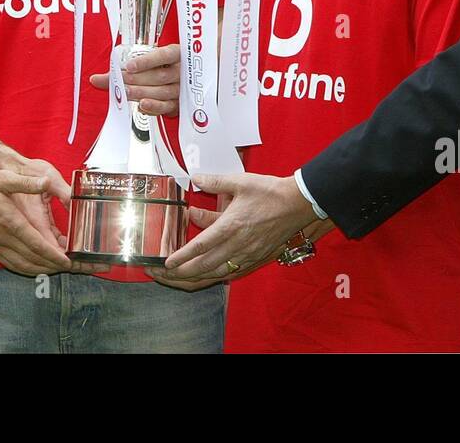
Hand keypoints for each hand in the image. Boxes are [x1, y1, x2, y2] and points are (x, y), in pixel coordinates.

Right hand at [0, 150, 108, 276]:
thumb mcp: (2, 178)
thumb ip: (26, 183)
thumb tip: (45, 182)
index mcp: (10, 221)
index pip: (36, 245)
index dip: (54, 256)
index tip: (69, 262)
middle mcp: (3, 238)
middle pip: (33, 260)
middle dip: (54, 267)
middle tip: (73, 268)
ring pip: (22, 265)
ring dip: (42, 270)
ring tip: (59, 270)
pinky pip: (11, 264)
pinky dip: (26, 269)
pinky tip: (36, 268)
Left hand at [88, 43, 180, 117]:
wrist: (184, 81)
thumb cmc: (161, 68)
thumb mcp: (147, 61)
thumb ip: (122, 70)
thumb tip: (95, 79)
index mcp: (177, 54)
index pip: (164, 55)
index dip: (146, 61)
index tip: (129, 66)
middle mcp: (181, 71)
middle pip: (160, 76)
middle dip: (138, 79)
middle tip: (121, 82)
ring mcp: (182, 88)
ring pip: (162, 92)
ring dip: (142, 92)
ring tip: (126, 93)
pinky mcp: (179, 104)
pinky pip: (167, 107)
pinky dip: (154, 107)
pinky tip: (142, 105)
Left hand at [144, 172, 317, 288]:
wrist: (298, 205)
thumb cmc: (270, 192)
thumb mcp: (240, 181)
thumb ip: (215, 181)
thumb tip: (195, 178)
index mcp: (231, 226)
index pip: (199, 247)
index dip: (180, 257)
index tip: (165, 263)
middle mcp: (237, 245)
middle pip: (203, 267)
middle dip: (179, 274)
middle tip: (160, 275)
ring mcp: (247, 255)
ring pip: (215, 274)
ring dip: (193, 279)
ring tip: (175, 280)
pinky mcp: (255, 259)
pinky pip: (230, 274)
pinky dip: (213, 279)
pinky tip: (203, 278)